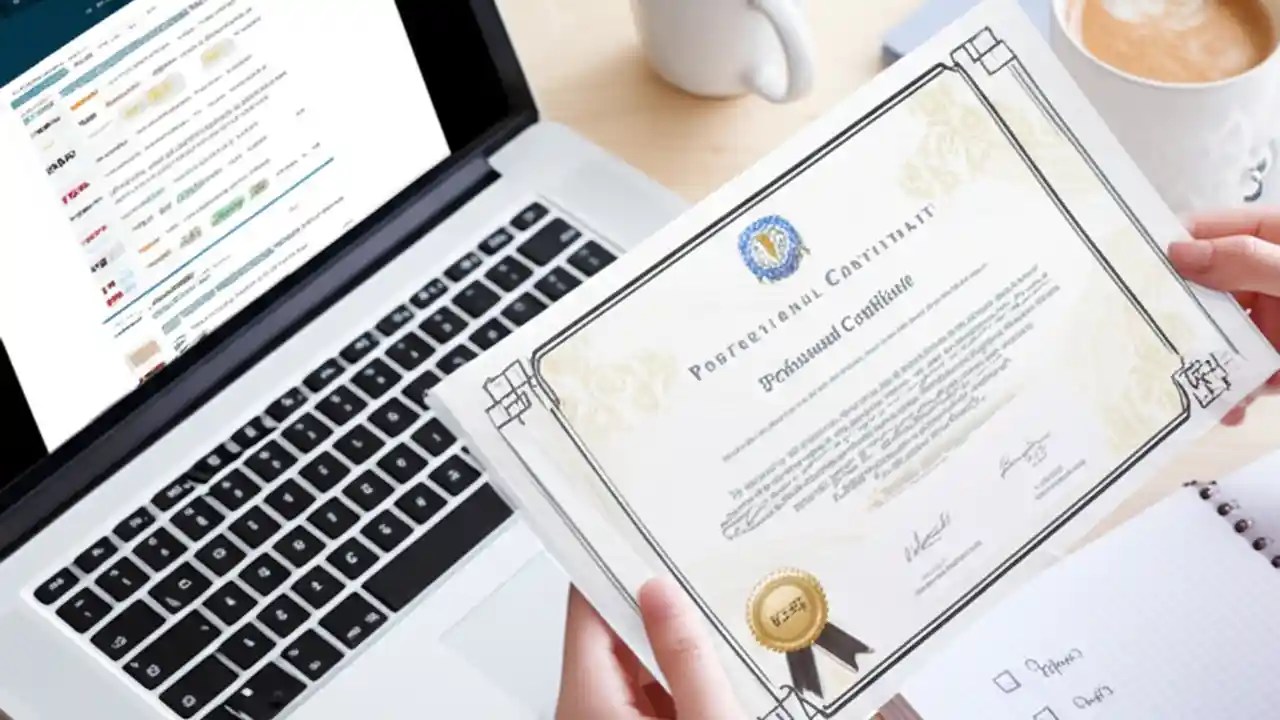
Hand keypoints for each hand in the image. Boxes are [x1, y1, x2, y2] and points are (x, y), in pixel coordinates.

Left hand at [555, 577, 743, 719]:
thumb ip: (686, 658)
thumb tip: (663, 595)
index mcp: (586, 703)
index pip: (586, 611)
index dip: (617, 570)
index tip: (648, 541)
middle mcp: (582, 713)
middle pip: (608, 636)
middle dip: (654, 608)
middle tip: (695, 577)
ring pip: (628, 665)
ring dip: (667, 646)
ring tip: (714, 623)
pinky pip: (641, 693)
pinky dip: (672, 679)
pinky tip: (711, 674)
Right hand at [1169, 206, 1279, 424]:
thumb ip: (1248, 261)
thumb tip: (1182, 251)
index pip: (1210, 230)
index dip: (1170, 249)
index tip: (1134, 274)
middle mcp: (1275, 276)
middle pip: (1207, 289)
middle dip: (1184, 319)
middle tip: (1153, 340)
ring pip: (1223, 336)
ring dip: (1207, 362)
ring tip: (1199, 385)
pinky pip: (1247, 372)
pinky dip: (1235, 391)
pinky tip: (1231, 405)